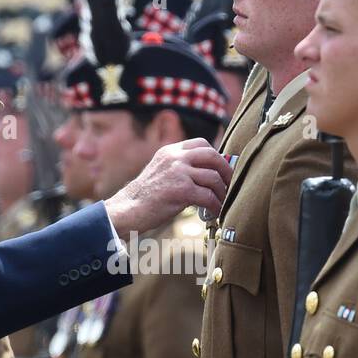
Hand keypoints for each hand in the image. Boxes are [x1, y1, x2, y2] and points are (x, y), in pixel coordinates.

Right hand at [104, 139, 230, 235]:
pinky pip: (209, 197)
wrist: (128, 210)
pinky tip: (214, 213)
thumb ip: (180, 167)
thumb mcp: (161, 171)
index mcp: (170, 151)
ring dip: (222, 193)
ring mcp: (178, 172)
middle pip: (212, 156)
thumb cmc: (146, 196)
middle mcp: (175, 157)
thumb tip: (208, 173)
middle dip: (226, 171)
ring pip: (213, 178)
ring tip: (221, 203)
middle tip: (229, 184)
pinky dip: (216, 206)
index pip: (201, 144)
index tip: (221, 169)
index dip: (216, 156)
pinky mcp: (182, 190)